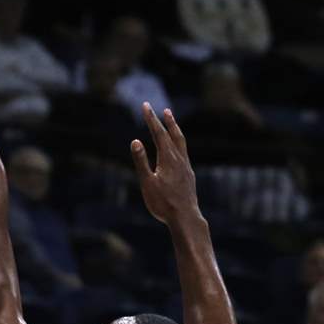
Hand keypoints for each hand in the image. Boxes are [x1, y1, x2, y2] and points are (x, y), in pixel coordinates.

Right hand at [131, 104, 200, 227]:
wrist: (186, 217)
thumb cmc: (163, 203)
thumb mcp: (147, 183)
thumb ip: (141, 162)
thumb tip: (135, 141)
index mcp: (168, 159)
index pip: (158, 134)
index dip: (151, 119)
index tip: (145, 106)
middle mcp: (179, 159)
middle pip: (172, 135)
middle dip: (164, 121)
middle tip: (160, 109)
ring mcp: (186, 166)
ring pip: (181, 142)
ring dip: (175, 129)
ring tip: (171, 120)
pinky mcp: (188, 174)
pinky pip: (184, 152)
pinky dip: (179, 143)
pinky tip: (177, 148)